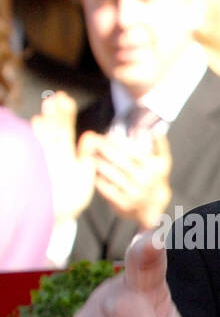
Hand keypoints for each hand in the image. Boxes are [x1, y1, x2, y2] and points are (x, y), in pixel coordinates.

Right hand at [28, 91, 95, 224]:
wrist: (57, 219)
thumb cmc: (70, 200)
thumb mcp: (84, 178)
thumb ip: (86, 159)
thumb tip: (89, 138)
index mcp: (64, 154)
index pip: (64, 130)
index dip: (64, 115)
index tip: (65, 99)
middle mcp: (49, 154)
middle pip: (50, 128)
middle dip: (53, 112)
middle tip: (57, 96)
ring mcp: (40, 160)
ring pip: (40, 136)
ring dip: (43, 122)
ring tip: (47, 106)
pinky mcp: (32, 167)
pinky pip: (32, 149)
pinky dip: (34, 137)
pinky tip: (38, 123)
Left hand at [88, 129, 171, 229]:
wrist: (154, 206)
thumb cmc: (154, 178)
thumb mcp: (163, 162)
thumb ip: (160, 145)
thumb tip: (153, 131)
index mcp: (154, 167)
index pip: (131, 149)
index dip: (116, 140)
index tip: (106, 135)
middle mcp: (144, 180)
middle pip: (117, 158)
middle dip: (101, 147)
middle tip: (91, 140)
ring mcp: (133, 192)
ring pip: (107, 171)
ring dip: (95, 159)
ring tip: (88, 152)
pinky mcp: (122, 203)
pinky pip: (103, 186)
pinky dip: (95, 176)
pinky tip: (90, 169)